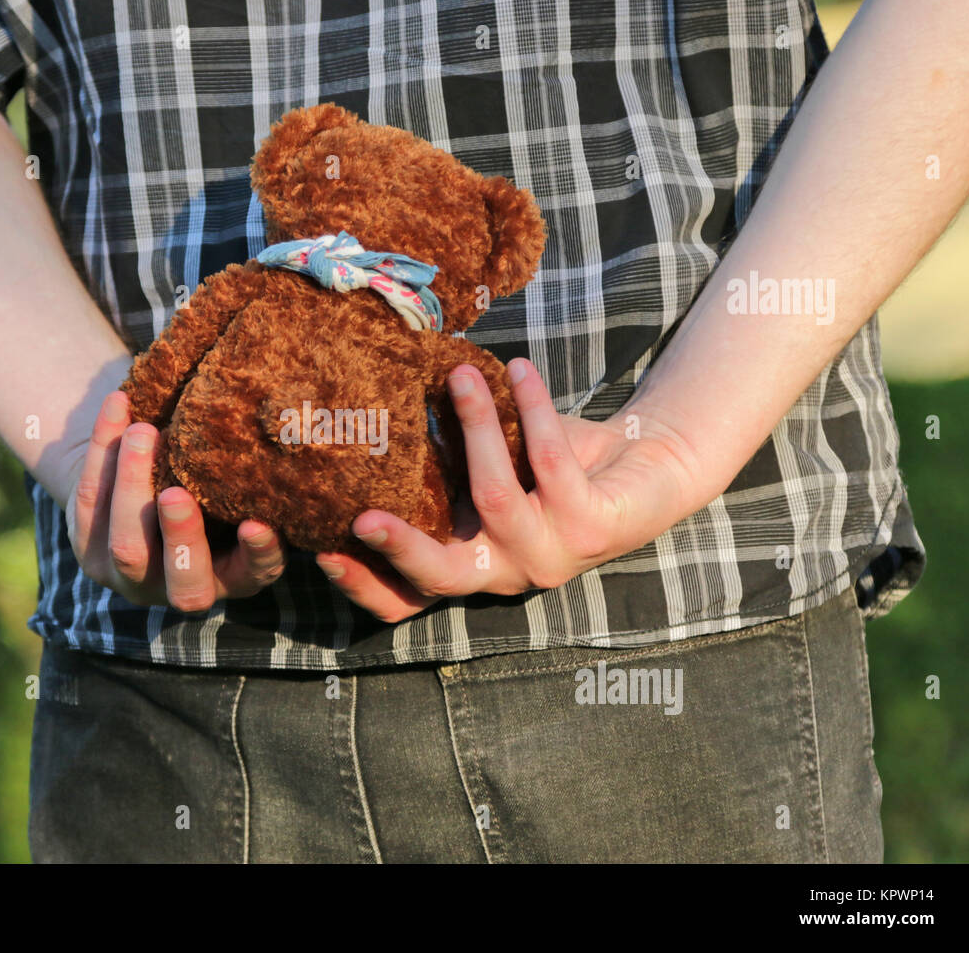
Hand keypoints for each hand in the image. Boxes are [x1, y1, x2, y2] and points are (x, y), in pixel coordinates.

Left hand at [67, 391, 287, 611]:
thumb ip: (246, 479)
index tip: (256, 524)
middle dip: (180, 534)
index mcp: (230, 576)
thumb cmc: (207, 483)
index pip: (252, 575)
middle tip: (176, 492)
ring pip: (126, 543)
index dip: (257, 555)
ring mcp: (128, 577)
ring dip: (133, 484)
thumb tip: (281, 419)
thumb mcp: (231, 492)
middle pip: (181, 579)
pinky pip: (91, 502)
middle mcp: (179, 587)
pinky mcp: (87, 551)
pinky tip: (118, 404)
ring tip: (144, 430)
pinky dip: (102, 449)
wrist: (136, 490)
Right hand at [316, 358, 711, 622]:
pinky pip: (548, 462)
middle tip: (362, 518)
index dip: (364, 585)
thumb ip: (442, 462)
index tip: (321, 550)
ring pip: (493, 499)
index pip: (407, 598)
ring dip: (475, 430)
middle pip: (441, 578)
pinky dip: (531, 407)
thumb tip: (375, 404)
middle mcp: (507, 573)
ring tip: (459, 377)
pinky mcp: (594, 528)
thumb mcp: (489, 467)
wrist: (647, 464)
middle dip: (400, 549)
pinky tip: (520, 370)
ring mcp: (551, 557)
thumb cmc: (554, 464)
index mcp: (473, 564)